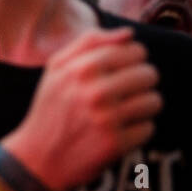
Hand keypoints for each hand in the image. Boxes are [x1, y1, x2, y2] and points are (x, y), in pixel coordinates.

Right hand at [2, 27, 158, 190]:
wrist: (37, 157)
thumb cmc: (50, 109)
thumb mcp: (56, 69)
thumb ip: (89, 43)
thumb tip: (128, 33)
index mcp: (80, 69)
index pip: (134, 50)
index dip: (133, 59)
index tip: (122, 70)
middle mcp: (94, 92)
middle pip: (149, 74)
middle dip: (141, 82)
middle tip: (124, 92)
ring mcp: (106, 119)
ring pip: (154, 100)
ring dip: (142, 106)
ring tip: (123, 111)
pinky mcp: (116, 143)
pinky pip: (148, 128)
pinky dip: (136, 130)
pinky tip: (117, 131)